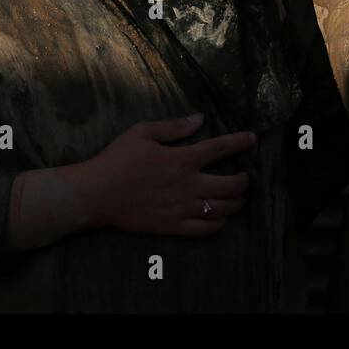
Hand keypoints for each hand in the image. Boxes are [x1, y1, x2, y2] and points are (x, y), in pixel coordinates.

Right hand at [66, 113, 253, 236]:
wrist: (97, 193)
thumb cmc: (118, 160)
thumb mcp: (143, 133)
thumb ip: (174, 127)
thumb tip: (199, 118)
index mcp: (181, 159)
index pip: (220, 149)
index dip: (239, 142)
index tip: (251, 139)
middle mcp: (187, 185)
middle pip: (230, 185)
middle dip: (244, 181)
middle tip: (245, 178)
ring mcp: (182, 208)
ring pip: (222, 209)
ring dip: (236, 203)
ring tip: (239, 198)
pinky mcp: (173, 226)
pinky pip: (205, 229)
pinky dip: (218, 224)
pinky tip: (220, 218)